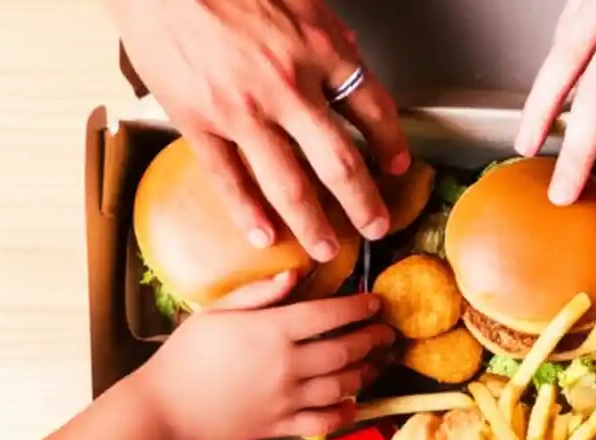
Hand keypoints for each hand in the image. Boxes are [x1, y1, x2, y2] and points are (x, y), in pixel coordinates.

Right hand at [107, 0, 408, 260]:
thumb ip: (326, 35)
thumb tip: (351, 59)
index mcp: (318, 50)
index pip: (372, 109)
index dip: (390, 143)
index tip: (397, 166)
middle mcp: (289, 87)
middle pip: (340, 162)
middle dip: (363, 203)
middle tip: (376, 227)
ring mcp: (243, 111)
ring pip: (289, 184)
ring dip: (313, 224)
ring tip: (327, 249)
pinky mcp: (199, 122)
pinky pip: (230, 178)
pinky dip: (248, 213)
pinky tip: (264, 237)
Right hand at [137, 294, 393, 439]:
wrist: (166, 408)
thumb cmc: (188, 353)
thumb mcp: (217, 310)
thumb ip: (260, 293)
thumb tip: (296, 273)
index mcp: (271, 331)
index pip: (329, 315)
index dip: (358, 307)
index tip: (375, 302)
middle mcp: (286, 365)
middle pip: (344, 351)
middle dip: (372, 339)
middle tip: (386, 332)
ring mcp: (286, 399)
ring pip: (342, 386)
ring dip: (365, 372)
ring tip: (375, 362)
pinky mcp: (282, 426)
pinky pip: (326, 420)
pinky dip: (346, 412)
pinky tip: (353, 401)